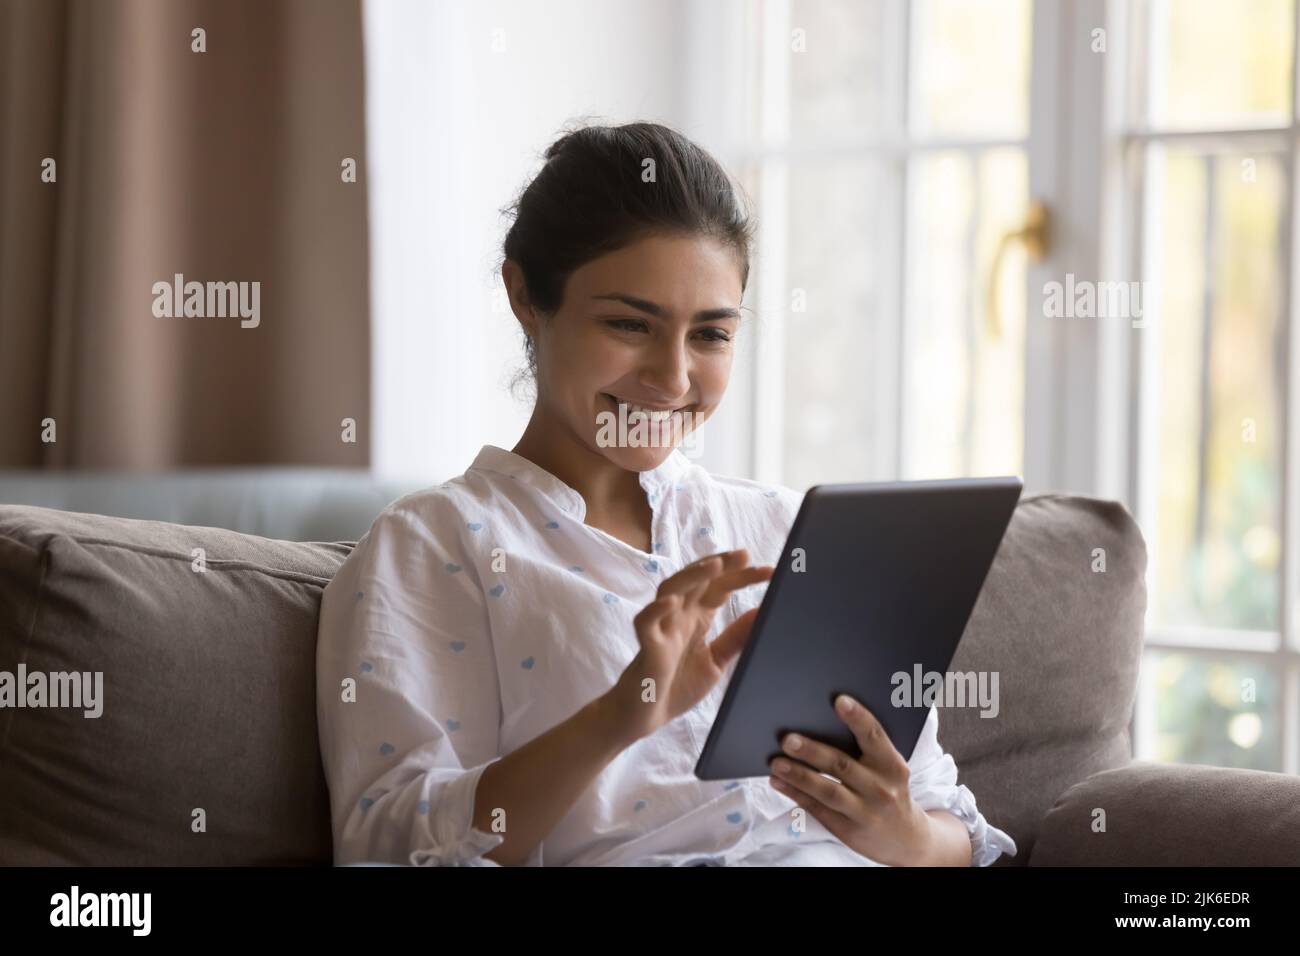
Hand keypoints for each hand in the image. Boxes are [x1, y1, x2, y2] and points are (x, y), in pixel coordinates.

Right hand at [606, 548, 772, 742]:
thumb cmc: (676, 686)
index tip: (769, 570)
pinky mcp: (647, 647)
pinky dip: (656, 610)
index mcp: (696, 618)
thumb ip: (736, 638)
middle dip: (720, 565)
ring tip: (714, 566)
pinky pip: (645, 622)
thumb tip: (763, 612)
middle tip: (745, 555)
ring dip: (691, 576)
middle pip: (698, 581)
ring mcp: (661, 629)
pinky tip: (672, 603)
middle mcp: (679, 616)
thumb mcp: (716, 661)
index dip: (741, 576)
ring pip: (670, 590)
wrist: (644, 717)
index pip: (719, 587)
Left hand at [767, 694, 939, 866]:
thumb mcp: (889, 769)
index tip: (839, 700)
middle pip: (842, 765)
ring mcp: (864, 812)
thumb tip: (821, 721)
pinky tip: (778, 781)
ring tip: (776, 762)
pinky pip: (818, 809)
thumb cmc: (889, 790)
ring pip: (827, 790)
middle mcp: (880, 788)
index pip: (874, 737)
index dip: (858, 718)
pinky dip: (796, 794)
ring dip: (798, 775)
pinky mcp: (848, 830)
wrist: (906, 839)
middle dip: (813, 751)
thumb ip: (867, 749)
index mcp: (892, 765)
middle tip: (788, 739)